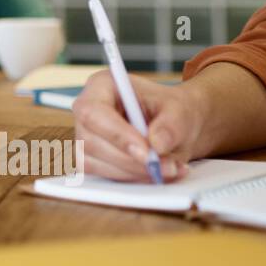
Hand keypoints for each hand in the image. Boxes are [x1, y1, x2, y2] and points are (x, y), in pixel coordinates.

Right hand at [71, 71, 204, 181]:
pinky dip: (132, 179)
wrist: (175, 126)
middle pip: (90, 142)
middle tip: (167, 167)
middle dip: (130, 161)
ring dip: (134, 173)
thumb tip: (156, 144)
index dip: (116, 135)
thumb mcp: (181, 110)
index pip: (93, 112)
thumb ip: (171, 125)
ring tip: (170, 168)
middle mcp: (86, 112)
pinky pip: (103, 176)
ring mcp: (84, 137)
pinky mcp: (91, 160)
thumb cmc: (172, 110)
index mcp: (101, 86)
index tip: (147, 153)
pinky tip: (157, 173)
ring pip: (94, 164)